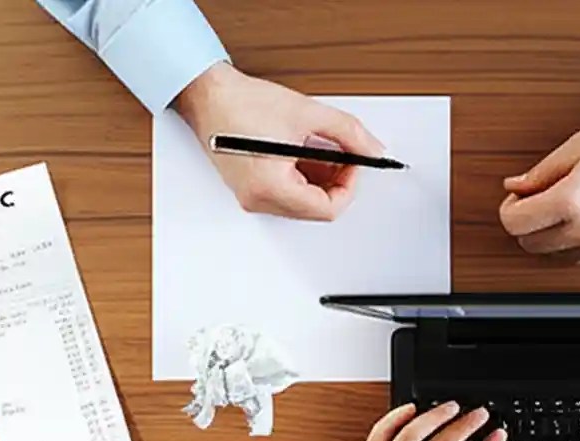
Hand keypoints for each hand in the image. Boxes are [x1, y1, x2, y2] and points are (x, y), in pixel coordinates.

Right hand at [175, 62, 384, 220]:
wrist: (207, 94)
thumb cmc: (241, 102)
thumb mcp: (307, 114)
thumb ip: (349, 133)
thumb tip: (372, 150)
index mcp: (271, 187)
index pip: (327, 209)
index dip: (349, 186)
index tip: (354, 164)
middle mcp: (258, 200)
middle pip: (315, 209)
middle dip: (335, 182)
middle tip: (342, 155)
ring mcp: (251, 197)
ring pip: (302, 204)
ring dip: (319, 179)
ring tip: (318, 148)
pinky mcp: (249, 190)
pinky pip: (286, 194)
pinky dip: (302, 177)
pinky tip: (303, 152)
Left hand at [498, 117, 579, 266]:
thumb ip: (541, 172)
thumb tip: (514, 187)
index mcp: (574, 199)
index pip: (514, 223)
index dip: (510, 210)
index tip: (515, 200)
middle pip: (529, 245)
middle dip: (527, 224)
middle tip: (538, 203)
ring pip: (553, 257)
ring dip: (551, 236)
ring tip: (569, 209)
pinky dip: (578, 243)